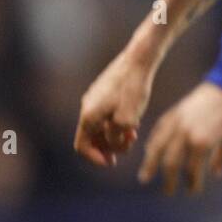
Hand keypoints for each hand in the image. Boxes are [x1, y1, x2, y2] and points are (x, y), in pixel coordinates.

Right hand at [74, 45, 156, 167]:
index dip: (95, 158)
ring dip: (114, 135)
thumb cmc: (133, 89)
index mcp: (89, 116)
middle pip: (90, 137)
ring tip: (132, 136)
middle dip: (107, 147)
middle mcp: (87, 106)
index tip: (112, 162)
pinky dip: (116, 123)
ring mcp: (95, 97)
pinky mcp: (104, 91)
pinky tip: (133, 123)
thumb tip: (113, 144)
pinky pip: (105, 114)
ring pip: (99, 125)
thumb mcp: (127, 121)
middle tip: (127, 148)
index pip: (82, 146)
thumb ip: (116, 139)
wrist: (139, 59)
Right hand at [138, 82, 221, 194]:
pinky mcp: (176, 111)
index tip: (193, 191)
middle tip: (168, 192)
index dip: (192, 182)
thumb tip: (216, 173)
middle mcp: (186, 133)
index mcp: (202, 142)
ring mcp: (178, 121)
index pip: (192, 169)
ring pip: (157, 146)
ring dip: (150, 163)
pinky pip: (159, 129)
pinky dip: (153, 141)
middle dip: (169, 179)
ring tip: (145, 177)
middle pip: (171, 162)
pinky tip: (150, 150)